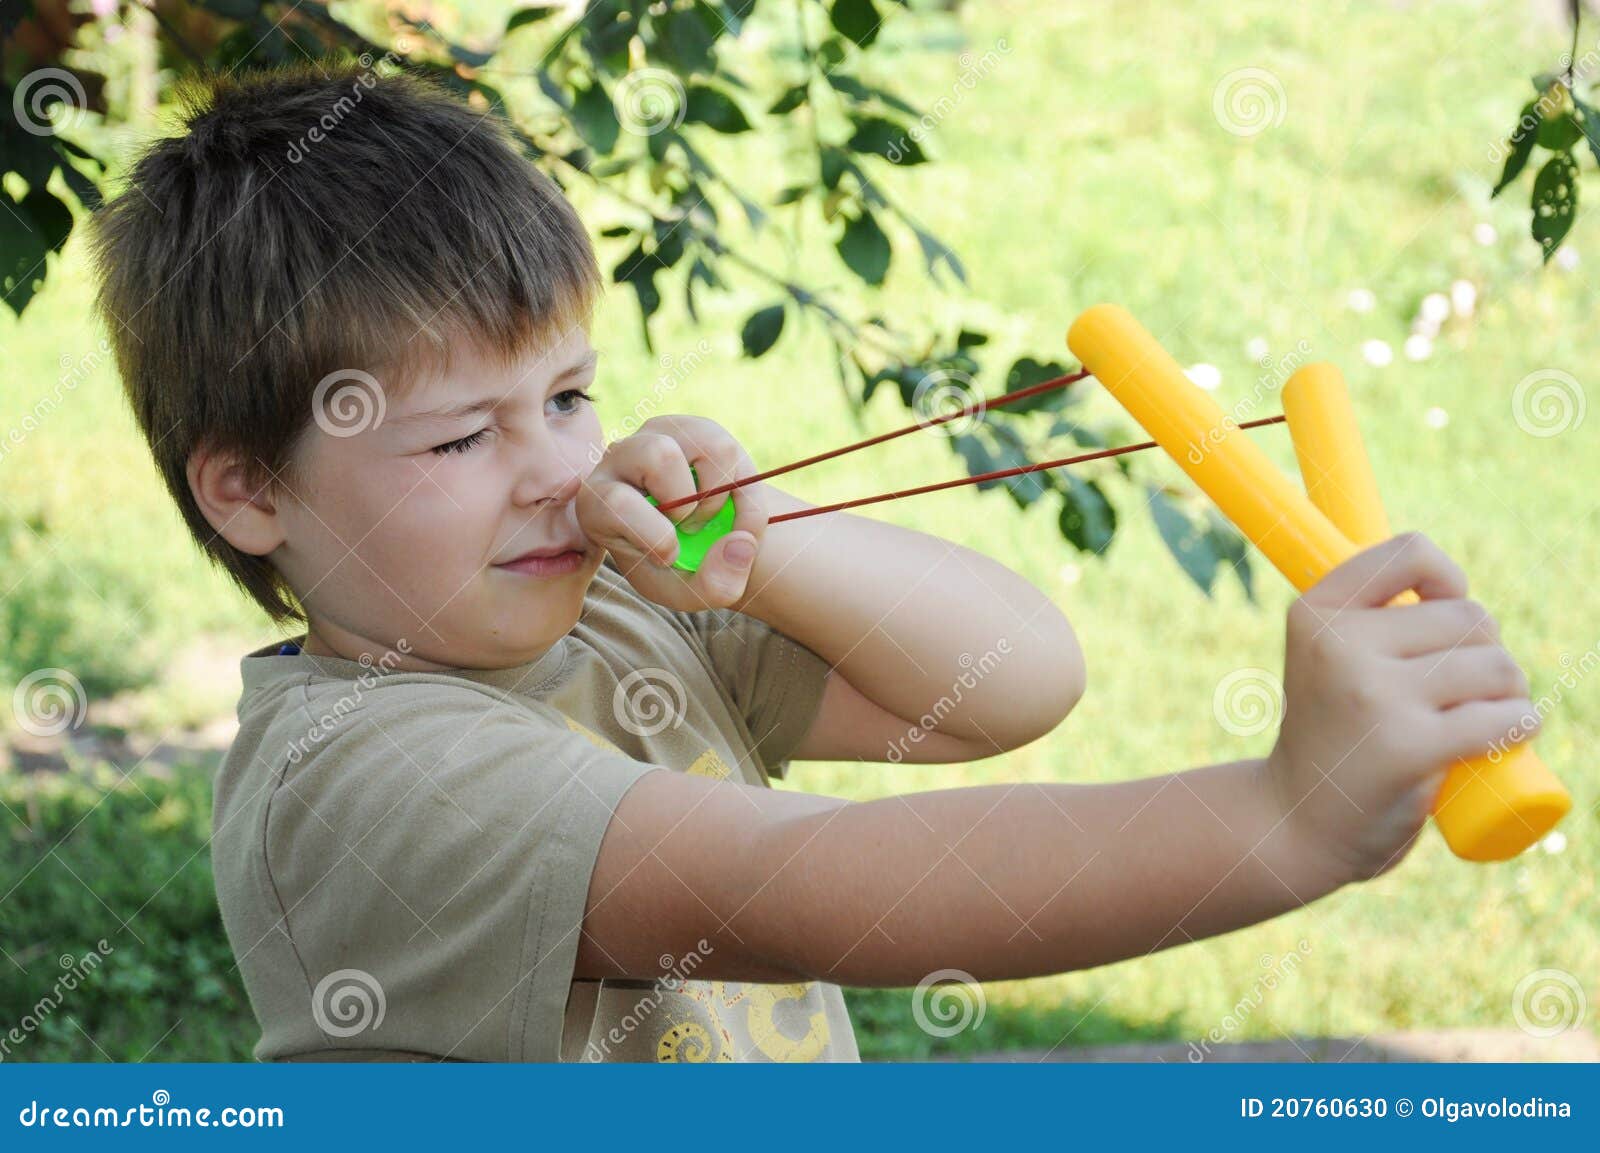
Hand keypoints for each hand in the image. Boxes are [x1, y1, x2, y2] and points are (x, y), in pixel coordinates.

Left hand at [576, 415, 768, 611]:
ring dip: (718, 496)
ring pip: (704, 447)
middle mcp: (620, 458)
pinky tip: (730, 508)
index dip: (655, 536)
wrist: (701, 543)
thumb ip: (716, 585)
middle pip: (657, 455)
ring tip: (708, 518)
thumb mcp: (691, 595)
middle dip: (688, 503)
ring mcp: (658, 436)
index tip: (671, 557)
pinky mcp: (694, 430)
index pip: (616, 503)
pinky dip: (742, 490)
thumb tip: (742, 542)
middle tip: (689, 529)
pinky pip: (728, 451)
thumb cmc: (681, 569)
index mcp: (598, 503)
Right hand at [1265, 532, 1536, 884]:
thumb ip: (1368, 615)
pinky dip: (1520, 726)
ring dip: (1510, 692)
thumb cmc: (1331, 734)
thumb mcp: (1326, 659)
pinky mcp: (1409, 747)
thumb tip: (1448, 583)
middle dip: (1485, 651)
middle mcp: (1339, 644)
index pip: (1411, 553)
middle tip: (1460, 693)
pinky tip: (1508, 736)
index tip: (1443, 612)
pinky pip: (1503, 719)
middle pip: (1469, 617)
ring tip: (1477, 718)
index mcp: (1316, 612)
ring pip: (1496, 666)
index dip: (1447, 580)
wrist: (1296, 822)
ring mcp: (1373, 696)